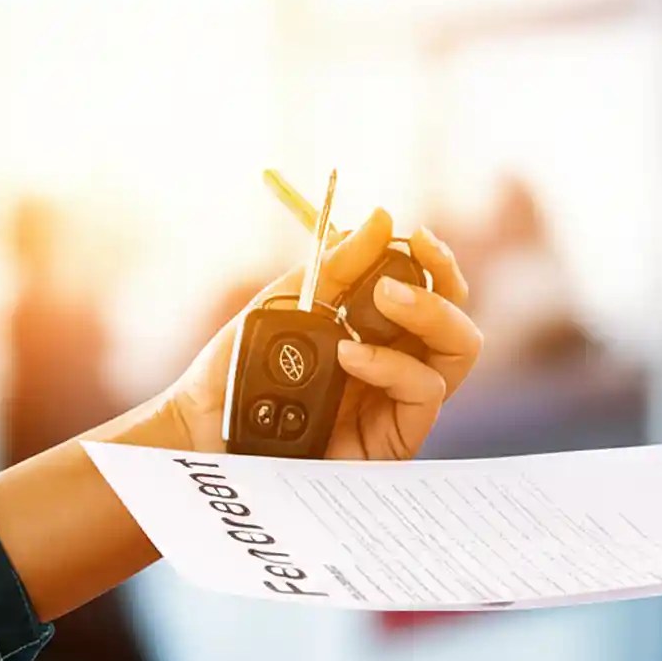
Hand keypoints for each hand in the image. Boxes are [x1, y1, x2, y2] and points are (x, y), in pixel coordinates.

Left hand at [162, 208, 480, 457]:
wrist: (203, 430)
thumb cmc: (238, 372)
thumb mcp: (286, 303)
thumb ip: (336, 266)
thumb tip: (381, 220)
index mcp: (378, 332)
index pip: (434, 293)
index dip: (437, 264)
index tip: (418, 237)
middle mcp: (397, 365)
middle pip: (457, 321)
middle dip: (442, 285)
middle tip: (402, 267)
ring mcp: (397, 404)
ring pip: (458, 355)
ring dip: (430, 316)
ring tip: (383, 299)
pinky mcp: (394, 440)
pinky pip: (425, 394)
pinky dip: (394, 366)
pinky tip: (351, 355)